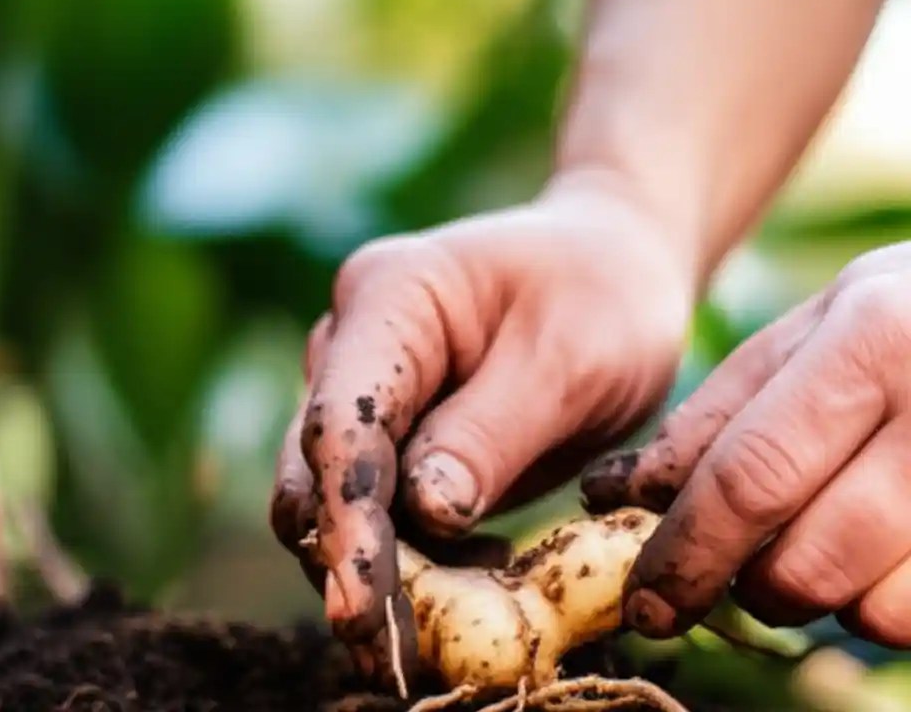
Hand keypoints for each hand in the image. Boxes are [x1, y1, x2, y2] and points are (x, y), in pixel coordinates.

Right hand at [269, 176, 696, 683]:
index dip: (345, 518)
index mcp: (389, 300)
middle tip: (390, 657)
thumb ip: (494, 431)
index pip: (341, 420)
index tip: (363, 606)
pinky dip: (410, 560)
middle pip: (313, 470)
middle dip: (345, 563)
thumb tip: (427, 513)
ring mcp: (362, 394)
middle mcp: (349, 346)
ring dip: (376, 572)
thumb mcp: (573, 356)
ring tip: (438, 639)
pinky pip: (378, 510)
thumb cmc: (602, 297)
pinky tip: (473, 583)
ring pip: (333, 502)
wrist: (613, 270)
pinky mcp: (387, 439)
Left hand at [582, 242, 910, 647]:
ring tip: (811, 547)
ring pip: (872, 611)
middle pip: (806, 561)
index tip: (643, 600)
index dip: (683, 553)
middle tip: (723, 576)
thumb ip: (724, 408)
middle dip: (744, 587)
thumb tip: (622, 494)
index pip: (749, 478)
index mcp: (873, 341)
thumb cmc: (909, 317)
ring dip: (818, 601)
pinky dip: (880, 608)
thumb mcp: (818, 326)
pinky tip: (874, 559)